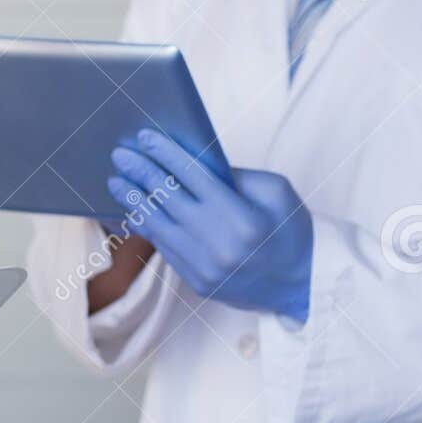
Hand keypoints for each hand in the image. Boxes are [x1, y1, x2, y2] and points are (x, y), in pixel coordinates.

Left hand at [108, 128, 313, 321]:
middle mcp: (217, 244)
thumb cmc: (291, 230)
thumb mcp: (274, 192)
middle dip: (140, 172)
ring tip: (117, 181)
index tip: (144, 137)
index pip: (191, 176)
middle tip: (120, 155)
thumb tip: (190, 161)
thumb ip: (233, 175)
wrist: (303, 285)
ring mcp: (204, 266)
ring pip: (157, 226)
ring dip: (133, 200)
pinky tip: (134, 210)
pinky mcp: (197, 281)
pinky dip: (147, 226)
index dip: (164, 153)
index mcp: (239, 217)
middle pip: (167, 198)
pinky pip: (164, 248)